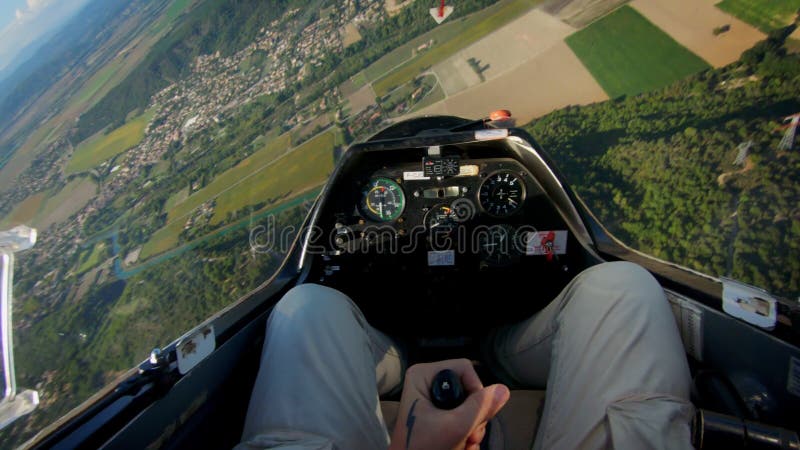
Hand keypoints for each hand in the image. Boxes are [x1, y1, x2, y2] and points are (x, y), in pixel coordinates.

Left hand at [388, 359, 509, 449]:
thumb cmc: (422, 448)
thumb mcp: (455, 427)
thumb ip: (480, 407)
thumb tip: (503, 389)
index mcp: (422, 375)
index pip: (464, 368)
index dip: (475, 390)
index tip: (472, 415)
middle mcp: (427, 383)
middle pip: (469, 388)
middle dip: (474, 416)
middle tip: (469, 435)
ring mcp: (432, 400)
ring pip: (470, 405)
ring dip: (473, 428)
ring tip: (465, 444)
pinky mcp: (438, 415)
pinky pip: (463, 416)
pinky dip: (466, 433)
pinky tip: (462, 446)